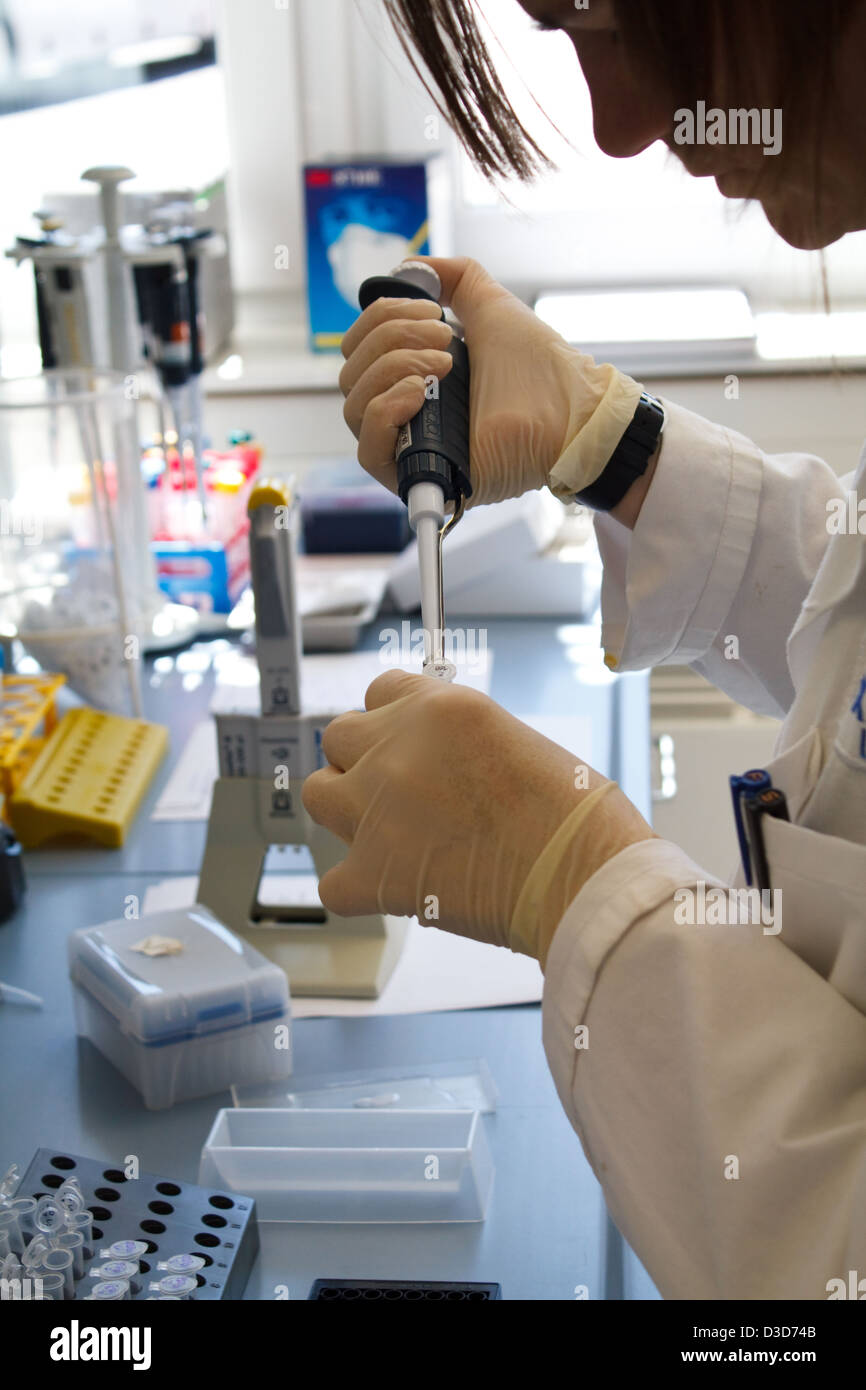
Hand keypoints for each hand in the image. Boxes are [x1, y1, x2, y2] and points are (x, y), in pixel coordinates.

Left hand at [302, 670, 654, 962]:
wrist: (581, 879)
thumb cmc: (573, 816)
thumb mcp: (515, 741)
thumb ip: (457, 741)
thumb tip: (433, 758)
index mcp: (440, 708)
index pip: (381, 691)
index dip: (394, 720)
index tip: (407, 743)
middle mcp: (397, 749)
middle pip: (339, 736)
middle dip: (362, 760)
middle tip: (399, 790)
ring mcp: (375, 810)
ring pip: (320, 793)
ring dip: (347, 810)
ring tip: (388, 833)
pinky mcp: (370, 873)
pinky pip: (331, 879)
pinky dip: (357, 887)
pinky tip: (392, 886)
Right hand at [339, 255, 643, 507]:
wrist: (569, 408)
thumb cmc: (538, 365)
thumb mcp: (489, 304)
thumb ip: (454, 278)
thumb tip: (412, 267)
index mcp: (410, 376)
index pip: (359, 349)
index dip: (382, 320)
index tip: (432, 312)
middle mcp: (403, 413)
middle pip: (352, 374)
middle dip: (391, 340)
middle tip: (444, 339)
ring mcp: (408, 447)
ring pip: (354, 406)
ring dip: (393, 369)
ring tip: (446, 365)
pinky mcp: (416, 477)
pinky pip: (367, 450)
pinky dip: (384, 411)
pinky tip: (420, 393)